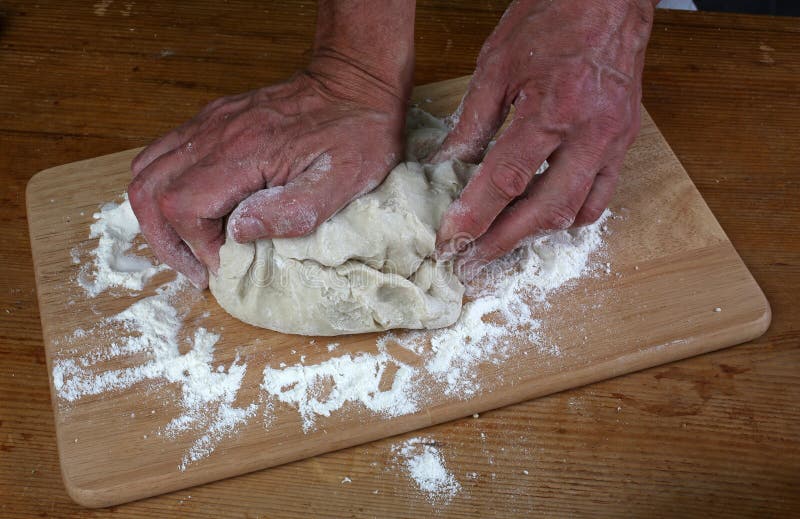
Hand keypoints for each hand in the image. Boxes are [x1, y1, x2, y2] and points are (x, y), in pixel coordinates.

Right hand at [128, 0, 414, 288]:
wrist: (355, 82)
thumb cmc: (357, 133)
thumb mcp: (341, 183)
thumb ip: (289, 212)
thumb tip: (238, 235)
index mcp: (245, 152)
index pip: (182, 207)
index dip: (195, 246)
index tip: (225, 263)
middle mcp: (215, 133)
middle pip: (148, 191)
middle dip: (165, 241)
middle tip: (196, 269)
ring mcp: (209, 122)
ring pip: (146, 172)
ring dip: (157, 218)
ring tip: (190, 246)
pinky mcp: (212, 119)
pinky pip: (162, 155)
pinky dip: (164, 190)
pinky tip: (196, 211)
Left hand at [431, 0, 655, 278]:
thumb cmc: (551, 19)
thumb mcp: (496, 64)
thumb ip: (472, 122)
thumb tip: (446, 165)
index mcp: (552, 109)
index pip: (506, 180)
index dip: (474, 216)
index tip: (449, 241)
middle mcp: (589, 133)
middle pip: (544, 211)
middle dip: (502, 242)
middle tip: (471, 262)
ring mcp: (613, 142)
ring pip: (576, 213)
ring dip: (535, 235)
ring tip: (500, 244)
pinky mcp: (625, 143)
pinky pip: (601, 198)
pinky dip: (570, 217)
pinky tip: (543, 220)